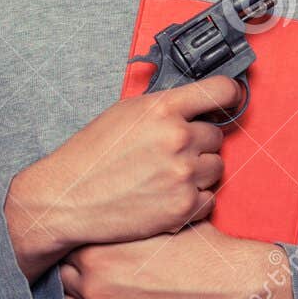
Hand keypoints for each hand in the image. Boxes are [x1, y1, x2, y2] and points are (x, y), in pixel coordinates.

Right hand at [4, 76, 239, 278]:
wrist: (67, 199)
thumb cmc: (90, 156)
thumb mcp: (124, 113)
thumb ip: (164, 107)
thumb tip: (195, 105)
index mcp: (163, 109)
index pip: (221, 90)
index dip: (229, 95)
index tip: (230, 99)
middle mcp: (178, 139)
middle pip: (216, 134)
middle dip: (199, 141)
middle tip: (172, 152)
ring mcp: (183, 175)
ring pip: (216, 167)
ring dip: (199, 170)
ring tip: (168, 175)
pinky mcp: (183, 208)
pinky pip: (210, 199)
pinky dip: (195, 199)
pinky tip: (169, 195)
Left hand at [60, 222, 296, 298]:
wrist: (226, 288)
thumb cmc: (198, 249)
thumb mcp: (159, 221)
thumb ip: (126, 219)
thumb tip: (109, 206)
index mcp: (98, 250)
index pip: (63, 242)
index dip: (72, 236)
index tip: (78, 233)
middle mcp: (93, 284)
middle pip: (60, 273)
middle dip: (69, 264)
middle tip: (81, 257)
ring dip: (73, 293)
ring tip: (85, 282)